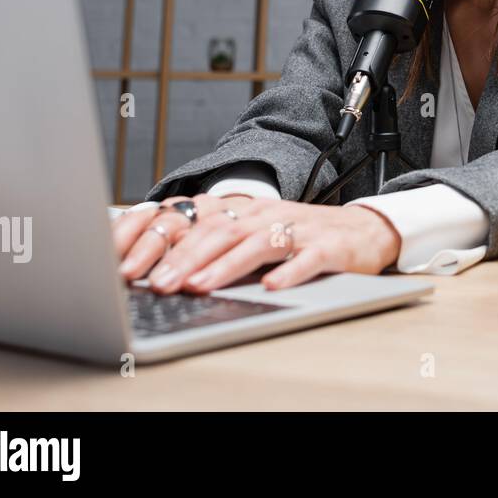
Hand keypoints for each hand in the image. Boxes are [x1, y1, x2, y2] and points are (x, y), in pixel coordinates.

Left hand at [129, 199, 401, 293]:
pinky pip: (306, 258)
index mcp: (248, 210)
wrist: (364, 231)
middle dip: (187, 257)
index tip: (133, 265)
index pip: (199, 220)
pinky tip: (271, 287)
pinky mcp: (329, 247)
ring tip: (201, 285)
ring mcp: (300, 228)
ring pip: (257, 243)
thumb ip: (219, 243)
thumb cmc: (303, 237)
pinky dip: (288, 272)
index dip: (165, 240)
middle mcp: (269, 214)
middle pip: (222, 232)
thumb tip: (165, 268)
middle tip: (161, 282)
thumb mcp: (257, 234)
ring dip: (225, 265)